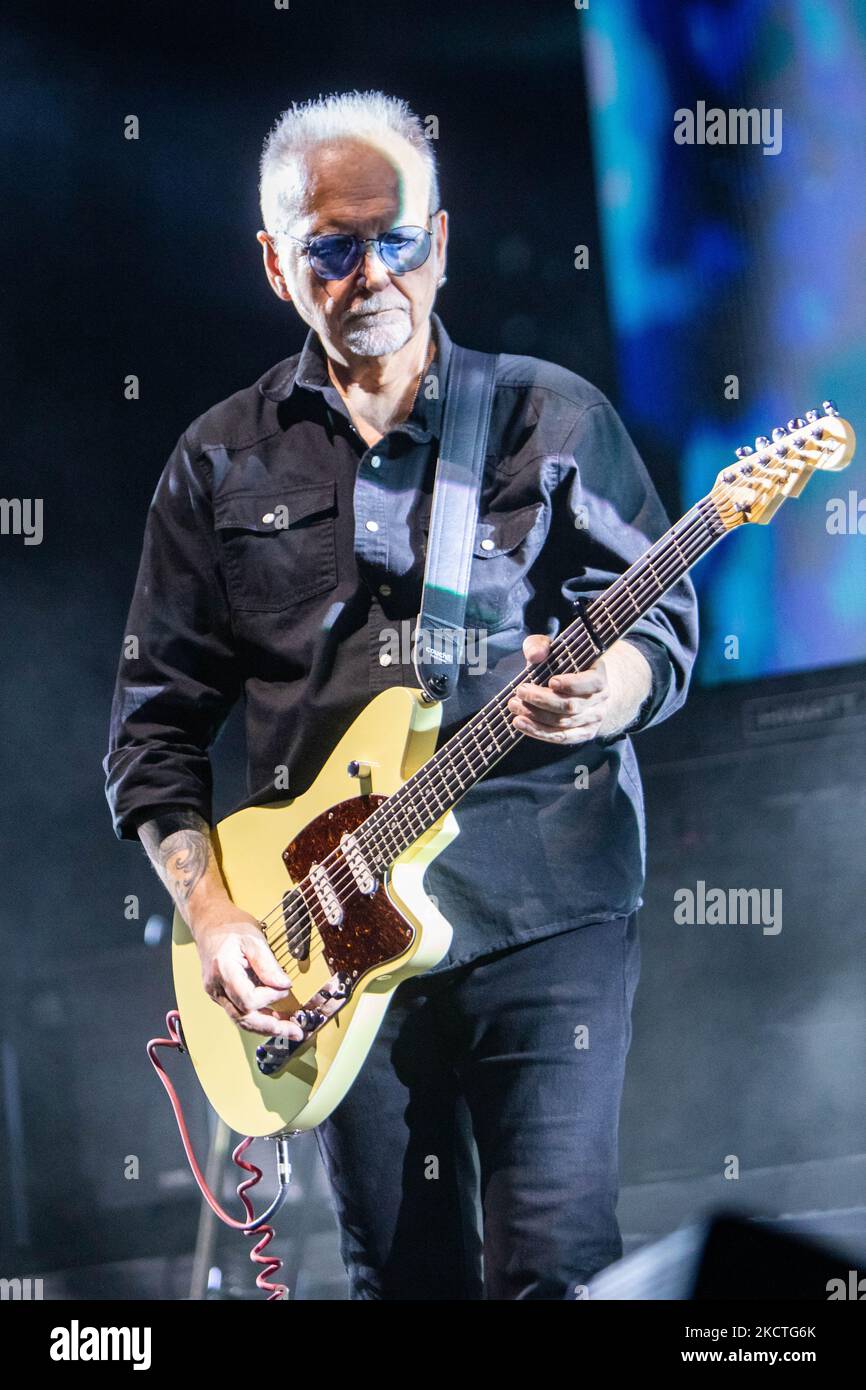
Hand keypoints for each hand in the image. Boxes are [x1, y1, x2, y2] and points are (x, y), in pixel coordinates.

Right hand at [191, 901, 305, 1039]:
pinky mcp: (221, 995)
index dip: (270, 997)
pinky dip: (257, 1017)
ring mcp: (216, 994)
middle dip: (271, 1027)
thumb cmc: (230, 927)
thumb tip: (284, 986)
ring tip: (288, 1029)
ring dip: (265, 1026)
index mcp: (224, 970)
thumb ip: (268, 964)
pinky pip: (239, 1012)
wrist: (209, 924)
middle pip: (243, 1018)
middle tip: (295, 1032)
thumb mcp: (254, 938)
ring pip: (241, 1019)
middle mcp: (216, 987)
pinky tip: (274, 1018)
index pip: (248, 999)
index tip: (285, 986)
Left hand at [507, 634, 609, 744]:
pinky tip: (520, 723)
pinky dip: (538, 732)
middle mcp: (600, 700)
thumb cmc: (564, 666)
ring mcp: (593, 720)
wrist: (582, 689)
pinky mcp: (583, 734)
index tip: (551, 681)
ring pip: (563, 723)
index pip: (591, 683)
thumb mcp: (552, 650)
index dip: (572, 684)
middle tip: (520, 691)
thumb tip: (535, 655)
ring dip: (535, 716)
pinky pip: (560, 737)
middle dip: (542, 700)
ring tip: (514, 706)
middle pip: (571, 706)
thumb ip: (541, 646)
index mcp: (599, 676)